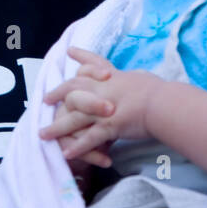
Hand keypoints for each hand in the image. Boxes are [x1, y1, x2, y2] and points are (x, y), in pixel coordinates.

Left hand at [40, 47, 158, 160]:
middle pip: (73, 88)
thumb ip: (132, 79)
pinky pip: (89, 138)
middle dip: (57, 93)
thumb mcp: (142, 77)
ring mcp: (103, 108)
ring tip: (42, 135)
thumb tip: (135, 78)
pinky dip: (78, 147)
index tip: (70, 52)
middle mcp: (102, 90)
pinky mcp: (109, 126)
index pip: (91, 65)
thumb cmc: (158, 90)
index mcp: (111, 77)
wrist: (163, 103)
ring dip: (57, 127)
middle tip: (45, 98)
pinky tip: (66, 154)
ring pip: (74, 117)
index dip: (80, 60)